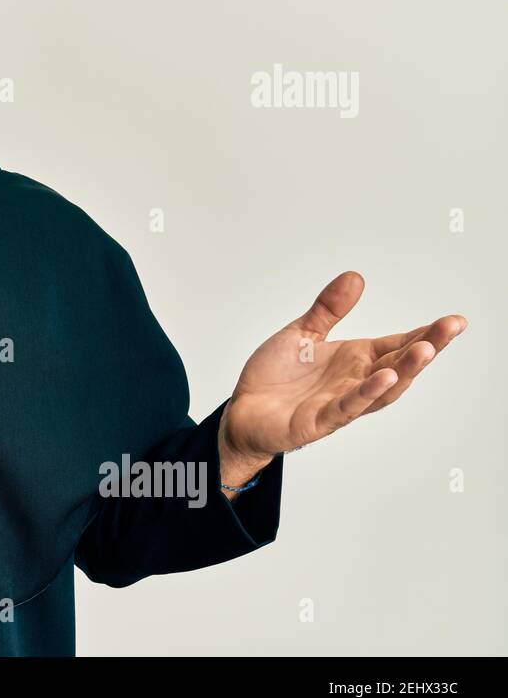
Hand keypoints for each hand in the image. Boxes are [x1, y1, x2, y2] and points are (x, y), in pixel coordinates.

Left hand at [218, 271, 465, 479]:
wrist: (242, 411)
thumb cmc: (275, 377)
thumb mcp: (302, 333)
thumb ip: (328, 308)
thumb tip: (356, 277)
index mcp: (354, 359)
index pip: (397, 344)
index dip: (425, 334)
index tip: (454, 320)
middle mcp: (354, 381)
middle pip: (398, 364)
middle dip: (426, 346)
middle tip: (452, 327)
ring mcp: (340, 402)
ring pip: (381, 388)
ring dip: (405, 371)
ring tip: (425, 350)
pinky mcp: (319, 421)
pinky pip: (347, 406)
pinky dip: (366, 392)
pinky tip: (385, 378)